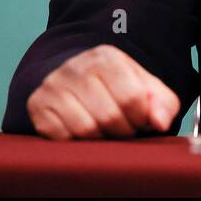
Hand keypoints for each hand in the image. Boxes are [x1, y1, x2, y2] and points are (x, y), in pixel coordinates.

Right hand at [26, 44, 179, 139]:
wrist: (72, 79)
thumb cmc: (115, 87)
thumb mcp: (144, 87)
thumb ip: (162, 103)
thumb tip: (160, 122)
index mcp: (107, 58)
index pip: (133, 98)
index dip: (141, 118)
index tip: (139, 120)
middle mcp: (76, 67)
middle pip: (110, 116)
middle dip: (122, 131)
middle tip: (122, 129)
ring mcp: (53, 86)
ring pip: (86, 130)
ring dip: (101, 138)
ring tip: (105, 131)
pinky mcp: (38, 106)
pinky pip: (63, 137)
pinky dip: (78, 142)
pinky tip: (83, 132)